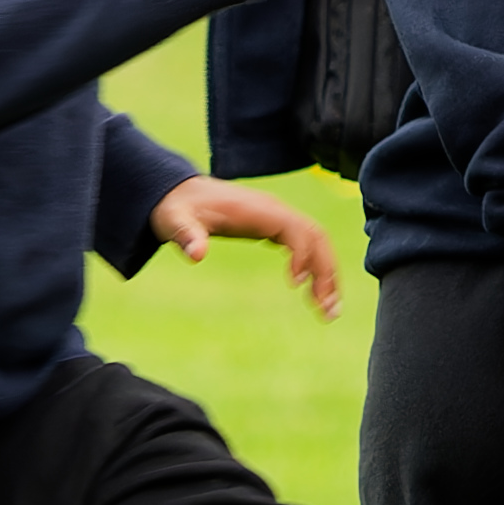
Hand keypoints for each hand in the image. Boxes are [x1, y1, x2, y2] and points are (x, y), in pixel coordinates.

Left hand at [150, 177, 345, 315]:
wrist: (180, 193)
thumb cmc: (178, 208)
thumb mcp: (175, 221)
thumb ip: (186, 235)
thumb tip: (196, 254)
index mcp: (257, 210)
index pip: (296, 228)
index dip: (303, 254)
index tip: (297, 284)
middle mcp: (275, 211)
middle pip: (316, 237)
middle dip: (327, 271)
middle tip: (327, 310)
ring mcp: (278, 219)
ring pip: (317, 243)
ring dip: (327, 275)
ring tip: (328, 312)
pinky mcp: (276, 228)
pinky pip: (306, 247)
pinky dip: (316, 270)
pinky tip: (314, 296)